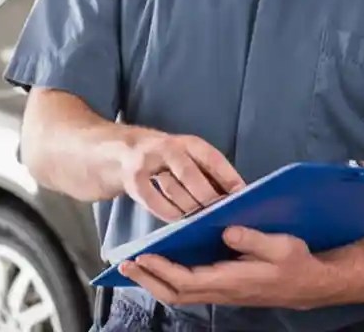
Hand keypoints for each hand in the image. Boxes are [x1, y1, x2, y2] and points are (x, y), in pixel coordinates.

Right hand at [118, 132, 245, 221]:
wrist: (121, 151)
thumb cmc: (166, 159)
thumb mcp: (186, 156)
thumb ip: (207, 172)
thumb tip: (236, 195)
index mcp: (188, 142)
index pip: (212, 158)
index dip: (227, 176)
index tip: (241, 195)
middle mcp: (167, 148)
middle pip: (191, 175)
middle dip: (207, 197)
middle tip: (219, 215)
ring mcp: (147, 164)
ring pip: (173, 190)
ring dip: (189, 208)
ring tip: (201, 221)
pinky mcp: (133, 181)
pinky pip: (155, 202)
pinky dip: (169, 213)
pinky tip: (179, 220)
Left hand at [119, 226, 335, 309]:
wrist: (311, 284)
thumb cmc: (297, 263)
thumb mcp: (281, 246)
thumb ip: (252, 239)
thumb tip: (225, 230)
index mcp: (232, 280)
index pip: (187, 280)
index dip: (161, 270)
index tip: (141, 257)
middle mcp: (222, 290)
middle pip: (175, 293)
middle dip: (148, 280)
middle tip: (124, 264)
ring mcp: (221, 292)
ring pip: (180, 293)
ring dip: (155, 281)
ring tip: (135, 265)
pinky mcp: (223, 288)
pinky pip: (189, 288)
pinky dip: (169, 279)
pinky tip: (159, 266)